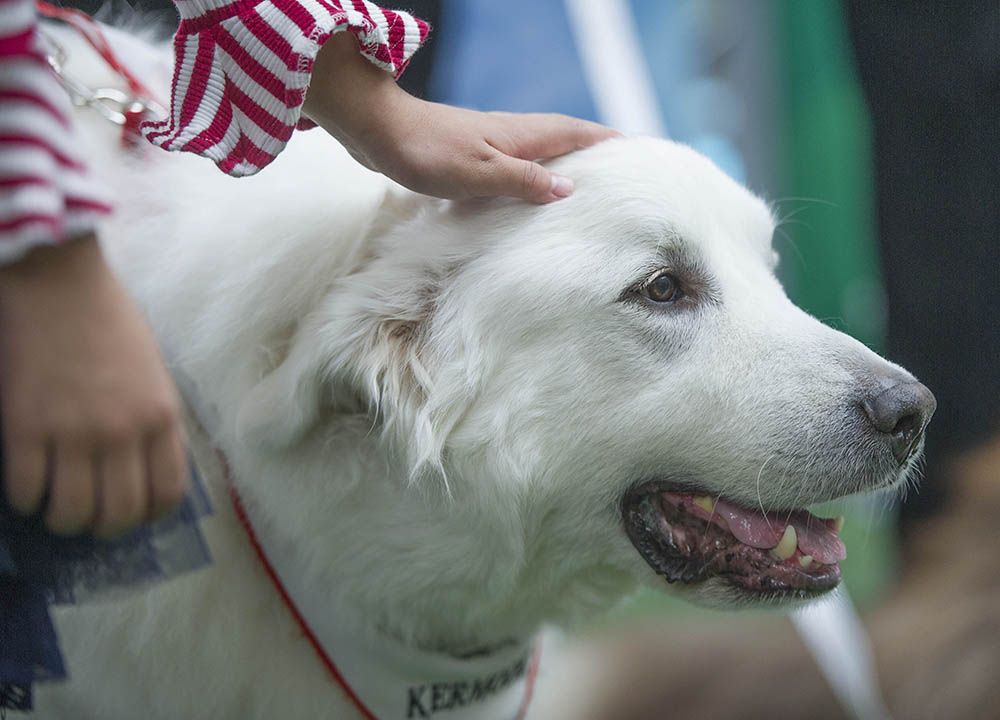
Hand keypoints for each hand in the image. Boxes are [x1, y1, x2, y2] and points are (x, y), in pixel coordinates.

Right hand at [0, 235, 186, 537]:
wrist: (59, 282)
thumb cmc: (110, 321)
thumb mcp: (153, 373)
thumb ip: (152, 421)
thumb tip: (144, 469)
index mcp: (161, 417)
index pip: (167, 493)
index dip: (149, 516)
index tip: (133, 515)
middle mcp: (124, 432)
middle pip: (120, 514)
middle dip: (105, 529)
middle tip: (91, 521)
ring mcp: (74, 432)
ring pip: (73, 512)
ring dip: (64, 521)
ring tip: (57, 509)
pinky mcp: (26, 427)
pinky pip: (27, 490)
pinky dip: (26, 500)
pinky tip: (28, 487)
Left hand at [303, 32, 618, 202]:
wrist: (379, 132)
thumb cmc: (427, 151)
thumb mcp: (480, 173)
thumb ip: (524, 180)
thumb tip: (568, 190)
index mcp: (524, 135)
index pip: (582, 134)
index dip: (613, 143)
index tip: (642, 157)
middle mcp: (516, 134)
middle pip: (570, 141)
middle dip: (599, 155)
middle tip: (624, 180)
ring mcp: (496, 143)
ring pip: (545, 152)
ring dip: (570, 166)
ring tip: (589, 193)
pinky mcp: (476, 154)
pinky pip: (520, 165)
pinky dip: (538, 177)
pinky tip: (533, 196)